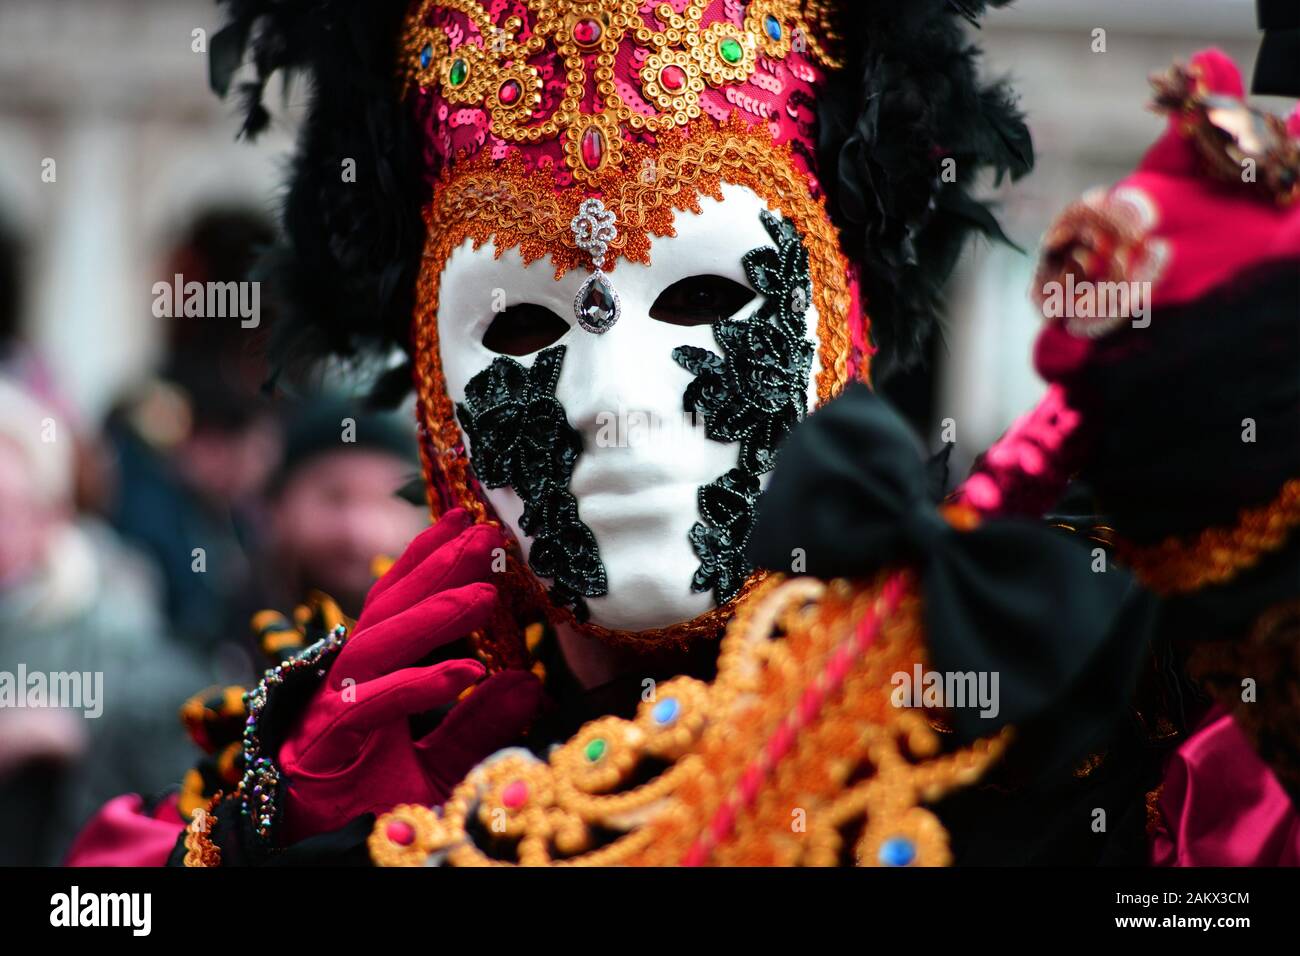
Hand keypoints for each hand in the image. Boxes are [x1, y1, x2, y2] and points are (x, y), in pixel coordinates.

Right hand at [278, 509, 542, 843]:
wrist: (308, 853)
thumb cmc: (364, 804)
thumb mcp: (439, 763)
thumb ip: (478, 723)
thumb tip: (531, 682)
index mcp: (371, 672)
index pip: (402, 603)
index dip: (433, 559)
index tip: (473, 523)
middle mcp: (349, 678)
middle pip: (391, 607)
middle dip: (438, 566)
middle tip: (484, 533)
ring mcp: (332, 705)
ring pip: (381, 643)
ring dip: (434, 615)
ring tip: (485, 594)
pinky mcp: (325, 742)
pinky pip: (374, 704)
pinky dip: (418, 685)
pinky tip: (465, 673)